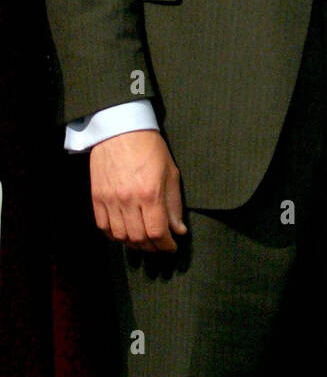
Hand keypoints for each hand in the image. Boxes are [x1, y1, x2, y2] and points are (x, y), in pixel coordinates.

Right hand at [90, 130, 186, 251]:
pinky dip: (115, 235)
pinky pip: (103, 227)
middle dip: (152, 247)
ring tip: (144, 241)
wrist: (120, 128)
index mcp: (150, 193)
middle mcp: (128, 199)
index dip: (166, 245)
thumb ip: (174, 204)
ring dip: (134, 244)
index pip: (157, 232)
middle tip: (160, 246)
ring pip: (120, 236)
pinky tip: (125, 233)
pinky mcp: (97, 197)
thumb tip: (179, 230)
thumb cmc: (150, 147)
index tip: (171, 246)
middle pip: (139, 238)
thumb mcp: (170, 172)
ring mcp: (110, 199)